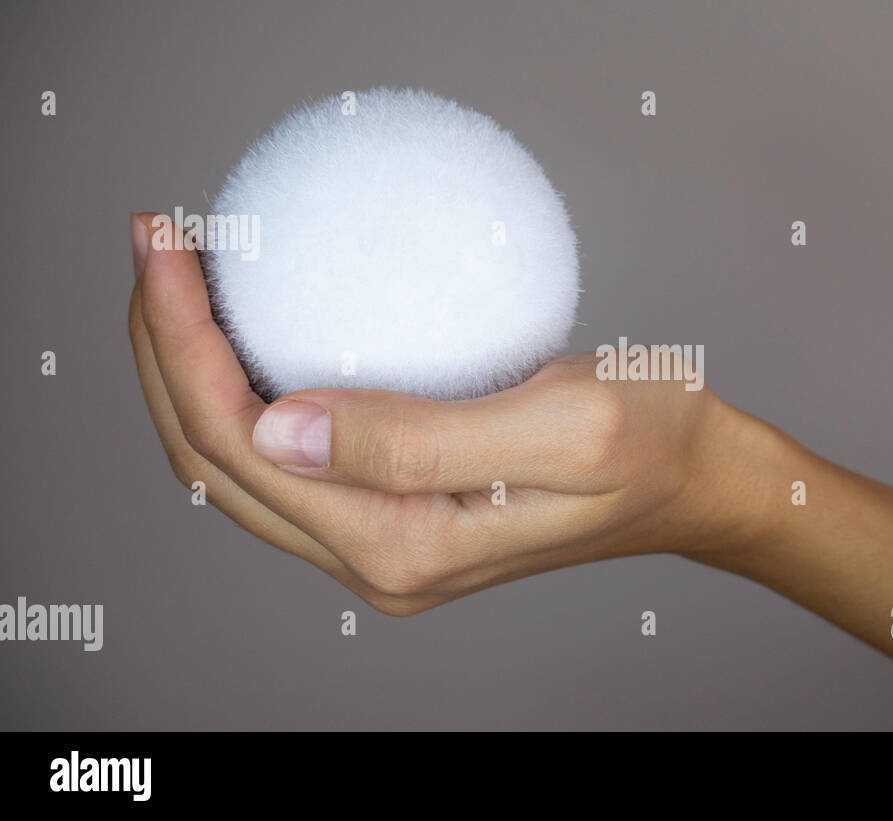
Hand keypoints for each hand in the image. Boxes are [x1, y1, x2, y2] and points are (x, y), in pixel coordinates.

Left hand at [127, 212, 780, 614]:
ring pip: (239, 466)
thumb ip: (419, 440)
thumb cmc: (652, 443)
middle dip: (161, 351)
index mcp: (402, 547)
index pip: (240, 447)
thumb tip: (277, 426)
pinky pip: (290, 456)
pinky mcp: (397, 513)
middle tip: (160, 242)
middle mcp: (377, 560)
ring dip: (191, 371)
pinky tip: (254, 320)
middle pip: (214, 463)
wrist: (697, 480)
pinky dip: (247, 386)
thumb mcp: (564, 426)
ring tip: (184, 274)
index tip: (170, 245)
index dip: (179, 344)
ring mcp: (383, 543)